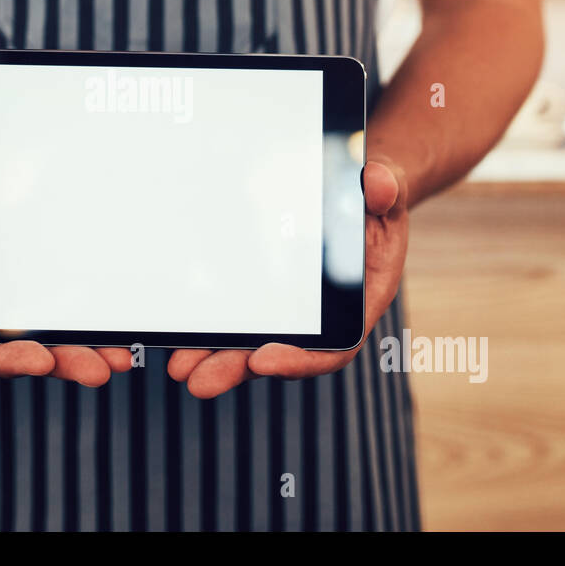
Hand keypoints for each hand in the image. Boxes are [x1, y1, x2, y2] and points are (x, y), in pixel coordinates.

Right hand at [0, 141, 132, 385]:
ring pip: (41, 339)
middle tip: (100, 369)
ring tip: (121, 357)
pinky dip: (86, 324)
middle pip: (13, 351)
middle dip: (58, 362)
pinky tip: (121, 327)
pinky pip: (55, 314)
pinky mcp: (24, 289)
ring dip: (80, 351)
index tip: (41, 360)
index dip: (1, 358)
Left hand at [167, 155, 409, 398]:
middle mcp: (326, 317)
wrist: (359, 192)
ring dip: (215, 357)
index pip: (335, 346)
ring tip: (178, 368)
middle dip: (238, 367)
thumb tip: (380, 184)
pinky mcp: (271, 298)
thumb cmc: (375, 196)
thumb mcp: (386, 187)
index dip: (301, 359)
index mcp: (361, 301)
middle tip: (197, 381)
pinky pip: (241, 319)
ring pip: (254, 344)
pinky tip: (180, 335)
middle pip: (282, 354)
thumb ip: (387, 188)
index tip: (263, 361)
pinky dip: (212, 330)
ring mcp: (295, 311)